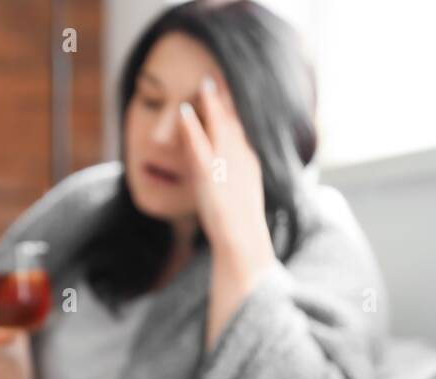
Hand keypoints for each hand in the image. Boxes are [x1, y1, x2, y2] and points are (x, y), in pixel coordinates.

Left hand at [177, 75, 275, 281]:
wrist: (244, 243)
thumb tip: (226, 182)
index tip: (228, 93)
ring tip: (203, 84)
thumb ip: (233, 185)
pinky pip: (199, 143)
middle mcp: (242, 159)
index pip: (242, 131)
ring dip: (211, 103)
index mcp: (250, 165)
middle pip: (233, 121)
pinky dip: (192, 125)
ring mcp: (227, 165)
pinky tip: (185, 111)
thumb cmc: (241, 229)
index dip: (235, 111)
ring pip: (220, 126)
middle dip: (225, 99)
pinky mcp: (210, 174)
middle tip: (214, 77)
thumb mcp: (240, 201)